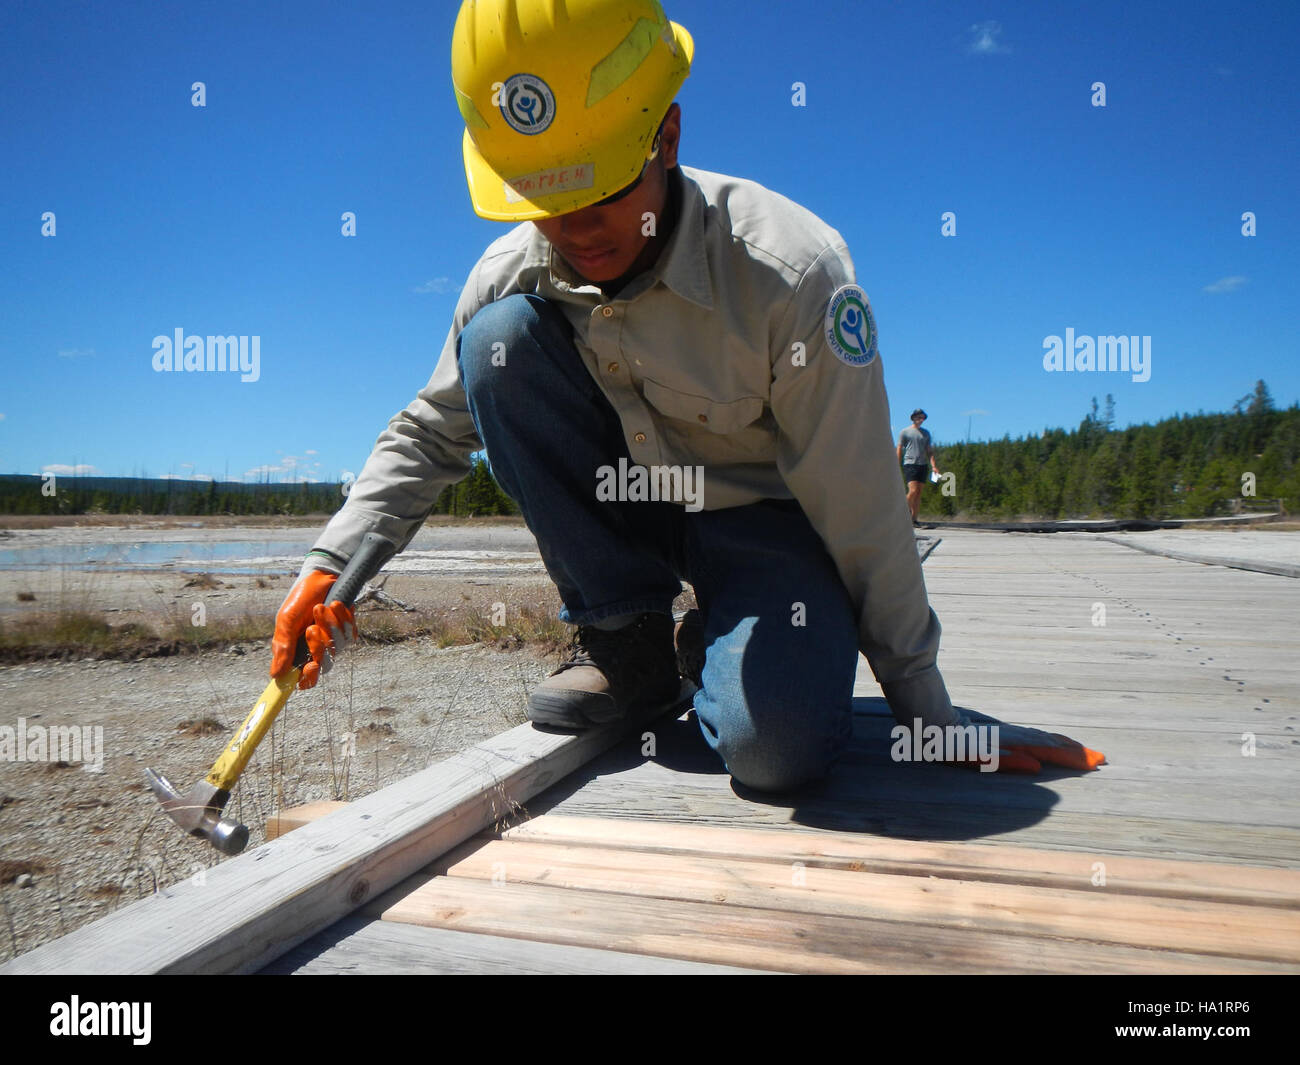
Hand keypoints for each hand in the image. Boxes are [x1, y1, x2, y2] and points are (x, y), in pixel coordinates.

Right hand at [270, 570, 357, 689]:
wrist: (322, 576)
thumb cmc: (301, 598)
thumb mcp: (287, 620)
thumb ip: (283, 646)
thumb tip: (275, 675)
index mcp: (298, 651)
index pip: (305, 678)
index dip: (308, 678)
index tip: (311, 665)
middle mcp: (317, 649)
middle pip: (324, 665)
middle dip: (319, 646)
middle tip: (312, 628)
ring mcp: (335, 640)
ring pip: (338, 646)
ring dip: (329, 625)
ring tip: (321, 607)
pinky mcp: (349, 629)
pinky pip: (350, 632)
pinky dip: (342, 617)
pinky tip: (335, 604)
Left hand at [939, 711, 1105, 773]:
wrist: (927, 719)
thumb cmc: (946, 743)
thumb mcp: (971, 755)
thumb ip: (1002, 760)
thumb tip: (1036, 766)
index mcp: (1007, 742)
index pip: (1047, 749)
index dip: (1070, 756)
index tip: (1095, 762)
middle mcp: (1008, 735)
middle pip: (1047, 743)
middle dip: (1073, 751)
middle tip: (1100, 758)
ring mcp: (1002, 733)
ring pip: (1038, 738)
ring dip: (1061, 745)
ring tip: (1081, 751)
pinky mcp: (994, 733)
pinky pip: (1027, 737)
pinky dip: (1044, 740)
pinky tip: (1046, 743)